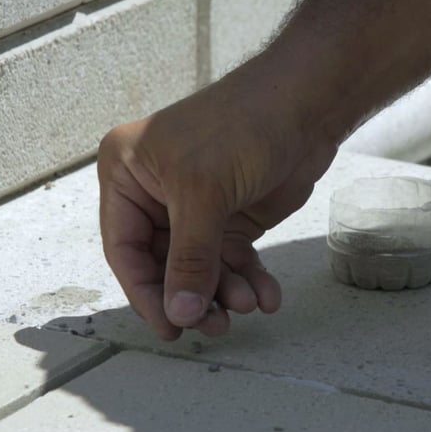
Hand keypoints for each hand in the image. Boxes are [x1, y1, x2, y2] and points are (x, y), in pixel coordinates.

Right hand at [98, 64, 335, 339]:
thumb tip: (181, 313)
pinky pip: (233, 260)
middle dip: (192, 296)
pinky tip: (266, 296)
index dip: (146, 292)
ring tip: (247, 306)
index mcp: (127, 174)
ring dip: (224, 292)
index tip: (170, 326)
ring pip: (201, 267)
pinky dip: (248, 279)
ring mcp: (197, 207)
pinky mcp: (232, 216)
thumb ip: (191, 258)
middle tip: (216, 326)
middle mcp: (156, 192)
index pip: (125, 248)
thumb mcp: (205, 194)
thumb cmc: (242, 126)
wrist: (305, 105)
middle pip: (164, 264)